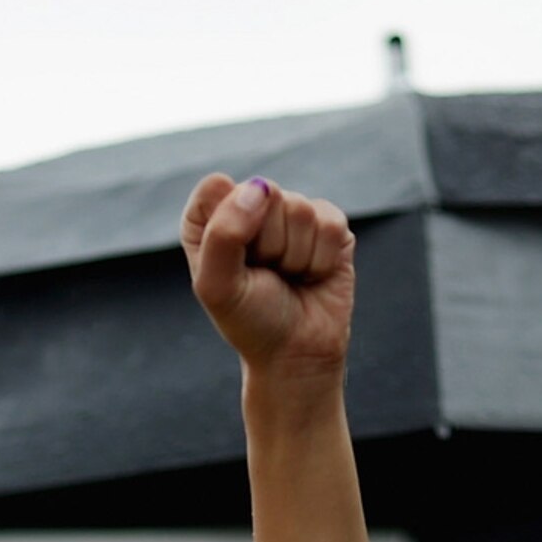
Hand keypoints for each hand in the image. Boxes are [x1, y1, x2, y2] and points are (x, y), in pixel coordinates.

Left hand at [181, 172, 354, 396]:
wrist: (296, 353)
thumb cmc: (250, 320)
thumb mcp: (216, 286)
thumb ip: (223, 233)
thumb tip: (260, 187)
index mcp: (210, 217)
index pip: (217, 188)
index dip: (228, 227)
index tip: (233, 264)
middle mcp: (251, 207)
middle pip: (265, 192)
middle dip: (267, 244)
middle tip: (265, 273)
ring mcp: (292, 213)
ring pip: (300, 209)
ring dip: (294, 256)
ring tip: (288, 276)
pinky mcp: (329, 225)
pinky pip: (330, 224)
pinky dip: (320, 259)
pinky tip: (311, 274)